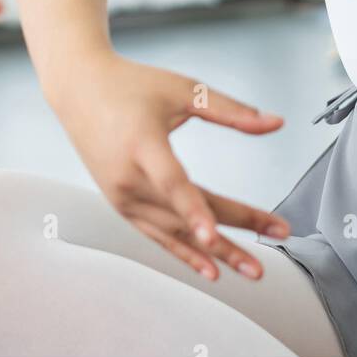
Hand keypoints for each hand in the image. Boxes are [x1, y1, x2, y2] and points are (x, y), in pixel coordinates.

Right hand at [53, 52, 291, 280]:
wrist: (80, 90)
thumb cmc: (131, 85)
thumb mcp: (183, 90)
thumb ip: (230, 111)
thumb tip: (276, 123)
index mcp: (142, 144)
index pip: (172, 183)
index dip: (193, 211)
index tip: (213, 237)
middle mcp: (128, 178)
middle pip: (183, 215)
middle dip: (230, 234)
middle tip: (272, 242)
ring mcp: (122, 197)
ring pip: (174, 234)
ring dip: (215, 255)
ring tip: (253, 269)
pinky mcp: (121, 206)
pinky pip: (158, 236)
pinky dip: (186, 254)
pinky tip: (213, 270)